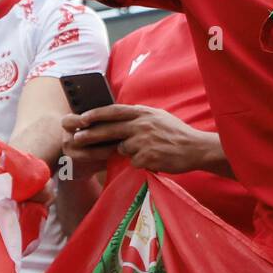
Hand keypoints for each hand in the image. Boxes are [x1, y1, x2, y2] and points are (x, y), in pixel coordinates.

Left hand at [63, 104, 215, 173]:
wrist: (196, 148)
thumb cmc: (177, 133)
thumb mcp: (159, 117)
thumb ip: (139, 117)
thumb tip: (120, 118)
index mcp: (144, 113)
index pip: (114, 111)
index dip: (96, 114)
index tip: (82, 117)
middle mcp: (142, 124)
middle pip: (109, 129)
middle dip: (91, 134)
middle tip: (76, 138)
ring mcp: (144, 141)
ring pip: (122, 149)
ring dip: (130, 152)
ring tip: (150, 150)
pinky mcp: (147, 156)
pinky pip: (134, 161)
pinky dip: (141, 162)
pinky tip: (155, 158)